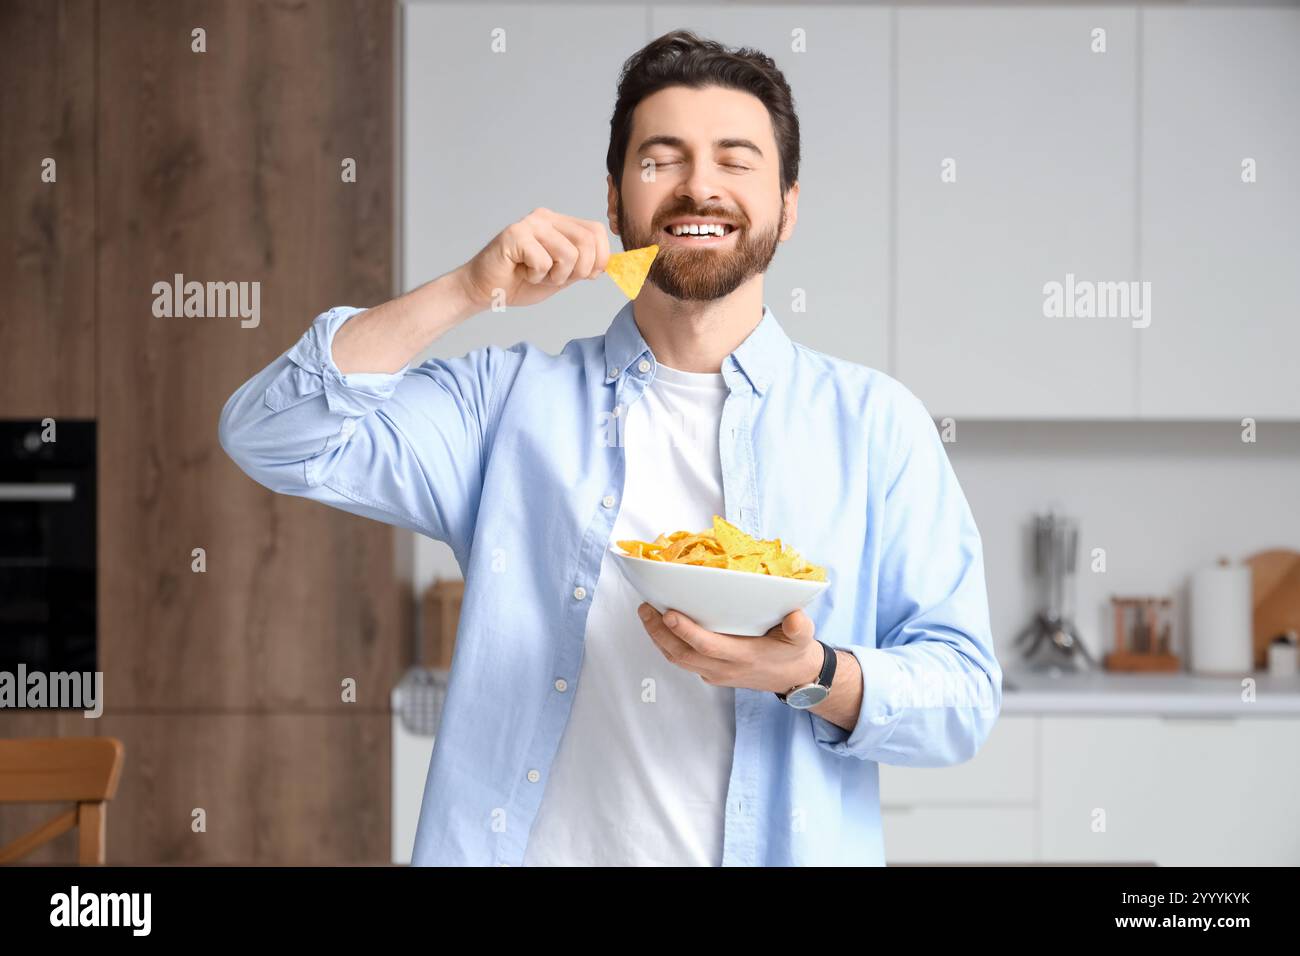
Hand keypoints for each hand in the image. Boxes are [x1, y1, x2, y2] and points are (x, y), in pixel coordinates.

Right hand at [454, 207, 611, 309]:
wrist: (486, 290)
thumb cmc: (521, 282)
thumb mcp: (562, 275)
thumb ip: (583, 266)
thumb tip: (611, 264)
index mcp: (559, 223)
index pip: (596, 231)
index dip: (601, 257)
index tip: (589, 276)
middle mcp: (545, 217)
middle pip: (587, 241)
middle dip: (580, 271)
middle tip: (556, 278)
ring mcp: (530, 224)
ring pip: (568, 254)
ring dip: (555, 276)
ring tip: (536, 274)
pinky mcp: (515, 235)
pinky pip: (544, 262)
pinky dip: (536, 277)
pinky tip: (521, 272)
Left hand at [636, 603, 821, 693]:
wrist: (794, 677)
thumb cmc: (794, 651)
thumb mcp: (803, 638)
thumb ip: (799, 628)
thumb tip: (795, 618)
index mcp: (744, 656)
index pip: (708, 646)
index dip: (687, 631)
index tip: (669, 614)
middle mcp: (724, 668)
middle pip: (682, 654)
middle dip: (659, 632)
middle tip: (645, 608)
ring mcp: (715, 673)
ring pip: (678, 659)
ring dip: (658, 638)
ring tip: (646, 613)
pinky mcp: (711, 673)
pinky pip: (683, 660)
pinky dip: (667, 644)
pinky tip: (660, 626)